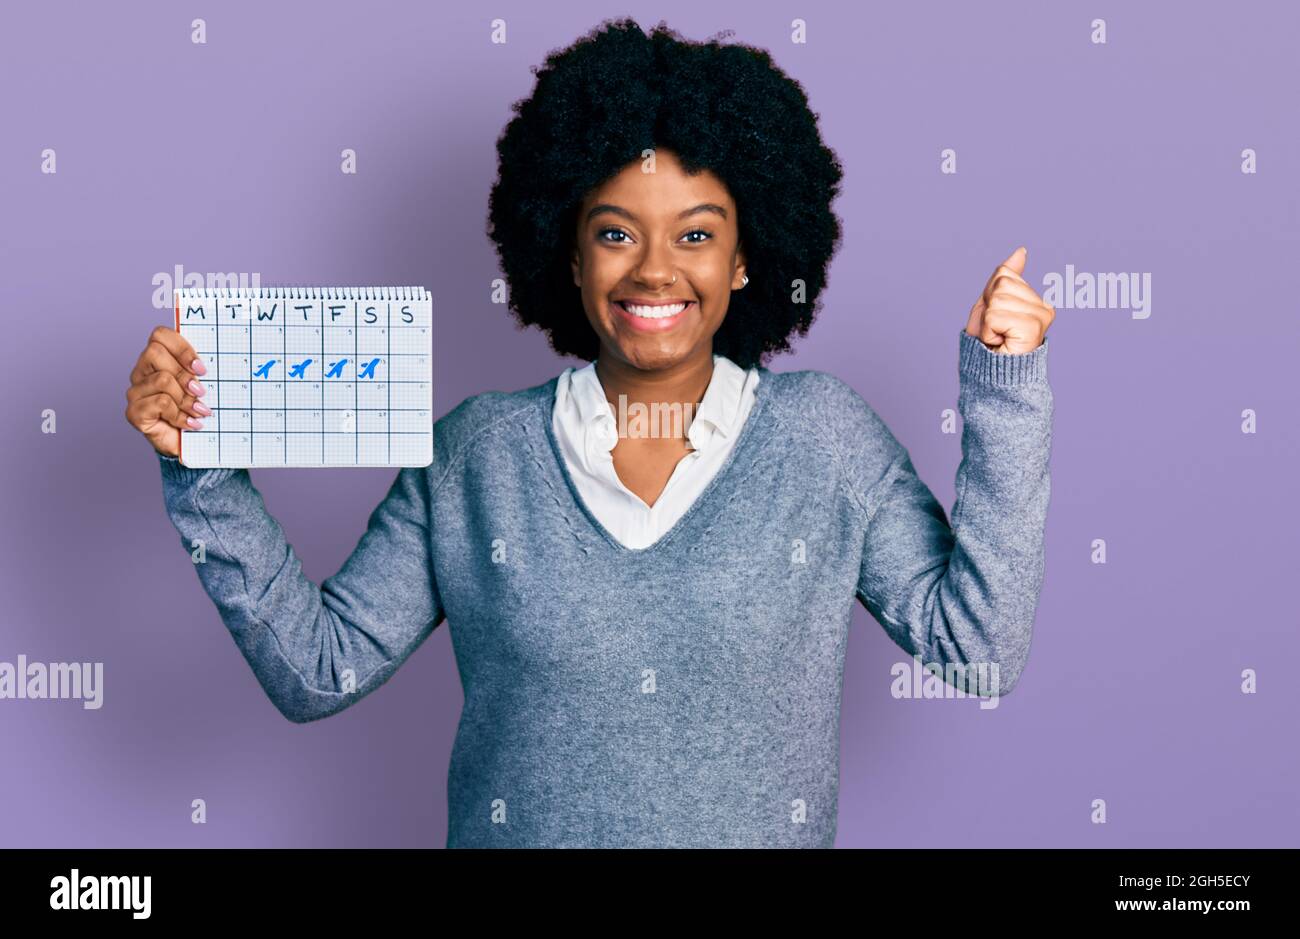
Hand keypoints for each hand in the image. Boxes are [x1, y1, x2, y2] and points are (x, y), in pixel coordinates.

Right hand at [124, 325, 208, 457]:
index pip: (159, 335)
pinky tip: (189, 423)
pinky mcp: (134, 412)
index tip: (202, 369)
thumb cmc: (196, 409)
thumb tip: (214, 360)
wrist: (190, 443)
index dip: (182, 348)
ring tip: (198, 411)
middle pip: (155, 353)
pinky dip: (180, 415)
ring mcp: (135, 392)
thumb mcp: (202, 386)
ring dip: (186, 399)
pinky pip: (160, 403)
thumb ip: (200, 370)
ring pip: (162, 380)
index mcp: (157, 359)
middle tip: (201, 393)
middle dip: (184, 375)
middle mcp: (141, 371)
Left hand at [965, 246, 1054, 353]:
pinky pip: (996, 314)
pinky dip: (988, 331)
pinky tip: (1000, 343)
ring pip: (997, 298)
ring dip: (986, 322)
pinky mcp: (1034, 326)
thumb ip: (1006, 277)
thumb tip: (1022, 250)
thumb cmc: (990, 347)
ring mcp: (1041, 316)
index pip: (1003, 275)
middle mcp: (1043, 307)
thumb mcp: (991, 305)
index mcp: (1034, 300)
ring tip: (997, 339)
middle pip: (1000, 284)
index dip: (987, 297)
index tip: (993, 321)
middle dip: (986, 308)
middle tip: (994, 332)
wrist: (992, 379)